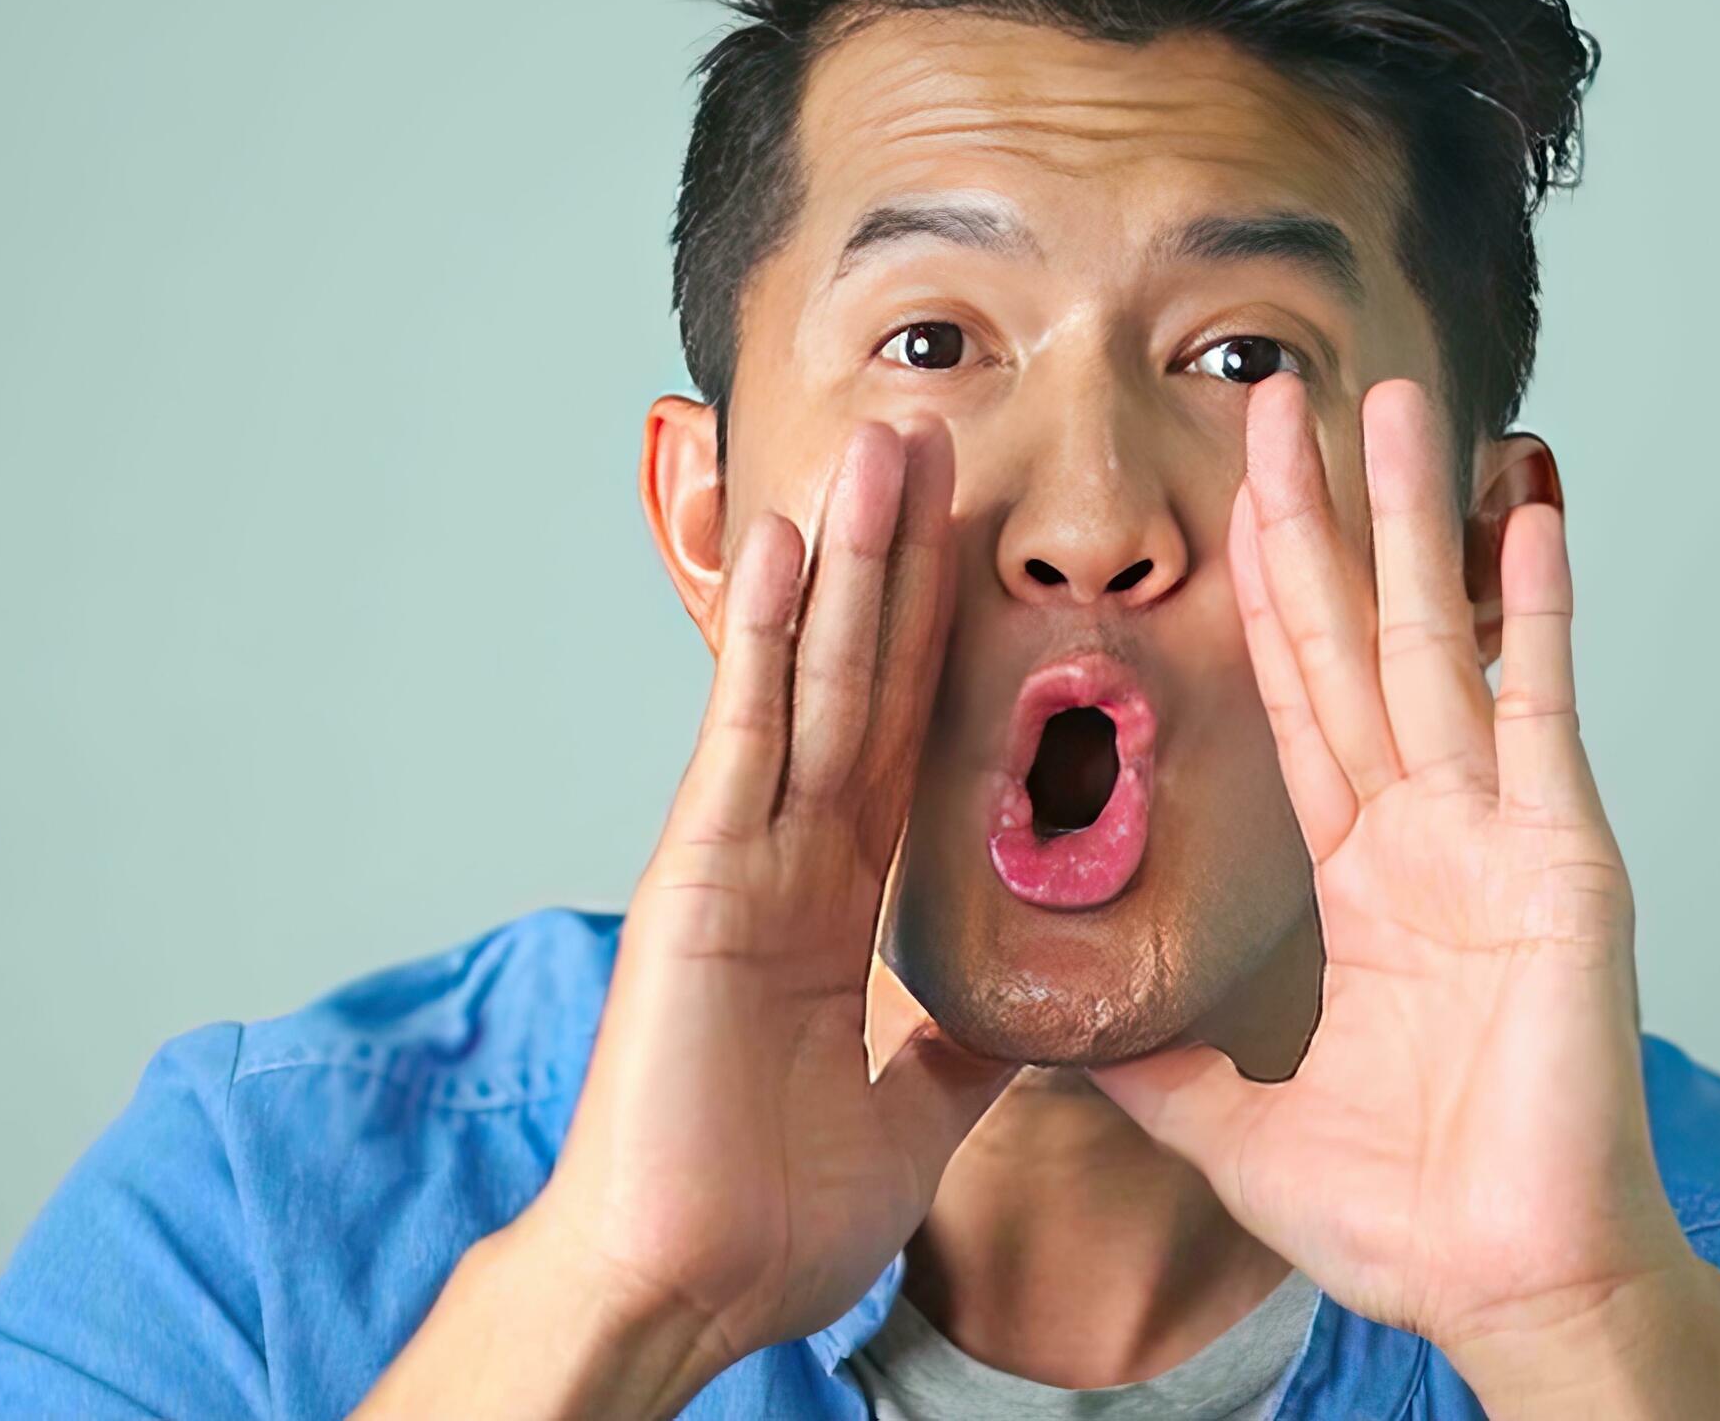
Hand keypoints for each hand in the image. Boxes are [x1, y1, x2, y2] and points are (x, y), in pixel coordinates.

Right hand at [357, 421, 1014, 1419]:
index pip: (904, 732)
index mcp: (836, 903)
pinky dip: (766, 640)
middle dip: (899, 555)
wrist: (688, 1285)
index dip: (941, 632)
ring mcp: (738, 857)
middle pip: (860, 674)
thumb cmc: (771, 1215)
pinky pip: (744, 738)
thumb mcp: (917, 1114)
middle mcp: (787, 856)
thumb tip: (1030, 1019)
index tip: (975, 533)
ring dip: (845, 558)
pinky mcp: (698, 878)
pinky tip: (792, 549)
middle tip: (932, 434)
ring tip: (878, 444)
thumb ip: (966, 1048)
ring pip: (807, 677)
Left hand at [1087, 377, 1719, 1416]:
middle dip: (1317, 517)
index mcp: (1363, 881)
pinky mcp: (1562, 858)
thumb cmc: (1404, 1218)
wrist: (1509, 1288)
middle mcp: (1430, 835)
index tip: (1234, 491)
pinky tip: (1527, 512)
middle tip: (1281, 392)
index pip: (1294, 700)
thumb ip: (1151, 1064)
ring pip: (1440, 642)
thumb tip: (1050, 1032)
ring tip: (1397, 402)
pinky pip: (1543, 711)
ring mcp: (1501, 834)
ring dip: (1416, 520)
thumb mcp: (1231, 1124)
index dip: (1261, 592)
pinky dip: (1540, 608)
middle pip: (1357, 639)